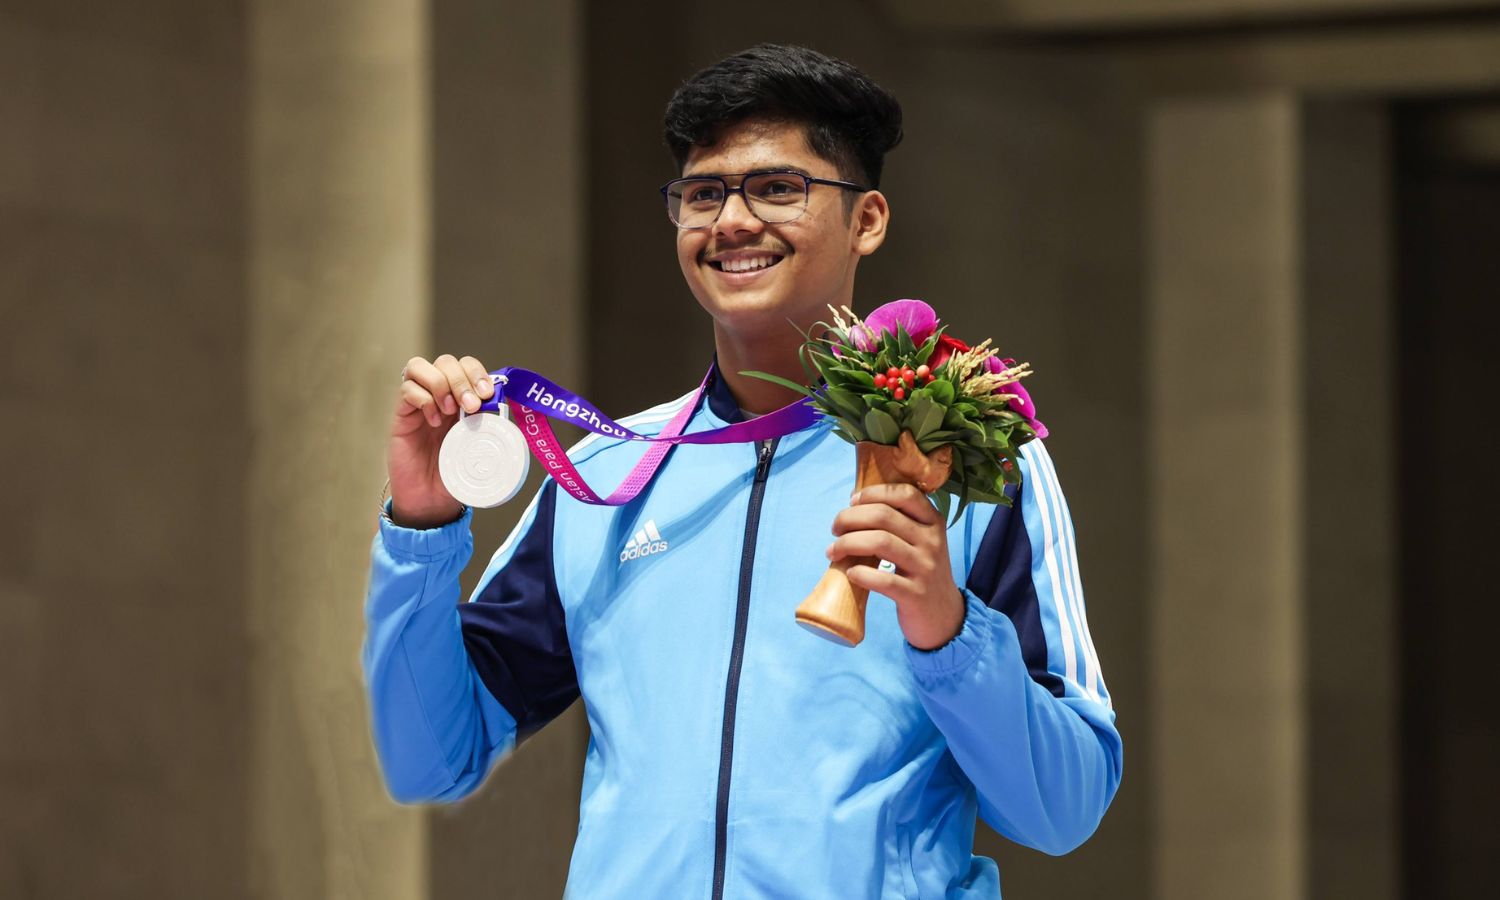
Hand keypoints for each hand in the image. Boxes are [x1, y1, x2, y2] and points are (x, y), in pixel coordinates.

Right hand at [388, 354, 495, 527]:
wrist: (431, 500)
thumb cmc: (456, 473)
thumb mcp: (481, 447)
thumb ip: (491, 427)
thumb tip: (510, 410)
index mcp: (461, 398)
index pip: (467, 365)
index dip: (477, 372)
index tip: (488, 393)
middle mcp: (439, 396)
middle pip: (446, 361)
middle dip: (463, 379)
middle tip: (472, 406)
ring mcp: (418, 403)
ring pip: (420, 366)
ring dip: (441, 384)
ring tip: (451, 410)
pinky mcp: (401, 415)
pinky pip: (406, 389)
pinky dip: (423, 400)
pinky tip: (434, 421)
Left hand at [827, 483, 965, 650]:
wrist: (944, 615)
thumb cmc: (921, 572)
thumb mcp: (920, 542)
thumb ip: (899, 522)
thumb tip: (854, 504)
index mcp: (933, 522)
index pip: (904, 494)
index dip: (873, 493)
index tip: (852, 502)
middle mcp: (932, 541)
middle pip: (883, 516)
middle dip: (850, 518)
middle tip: (835, 529)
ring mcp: (926, 568)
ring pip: (880, 542)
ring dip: (847, 543)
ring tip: (832, 552)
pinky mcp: (916, 594)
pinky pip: (883, 579)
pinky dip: (860, 574)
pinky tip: (850, 574)